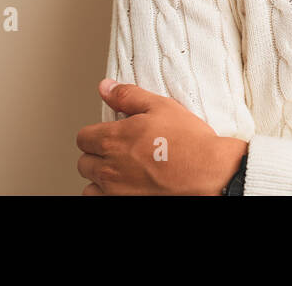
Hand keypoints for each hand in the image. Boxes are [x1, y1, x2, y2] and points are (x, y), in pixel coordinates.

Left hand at [76, 78, 247, 194]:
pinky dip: (108, 195)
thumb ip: (127, 96)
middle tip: (118, 151)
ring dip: (99, 179)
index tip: (109, 134)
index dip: (95, 134)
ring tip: (119, 172)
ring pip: (90, 186)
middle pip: (84, 162)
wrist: (208, 173)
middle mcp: (109, 167)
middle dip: (97, 155)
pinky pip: (102, 201)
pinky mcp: (126, 204)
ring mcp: (116, 191)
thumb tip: (106, 87)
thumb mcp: (160, 106)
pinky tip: (124, 187)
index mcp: (113, 139)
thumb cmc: (188, 142)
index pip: (83, 137)